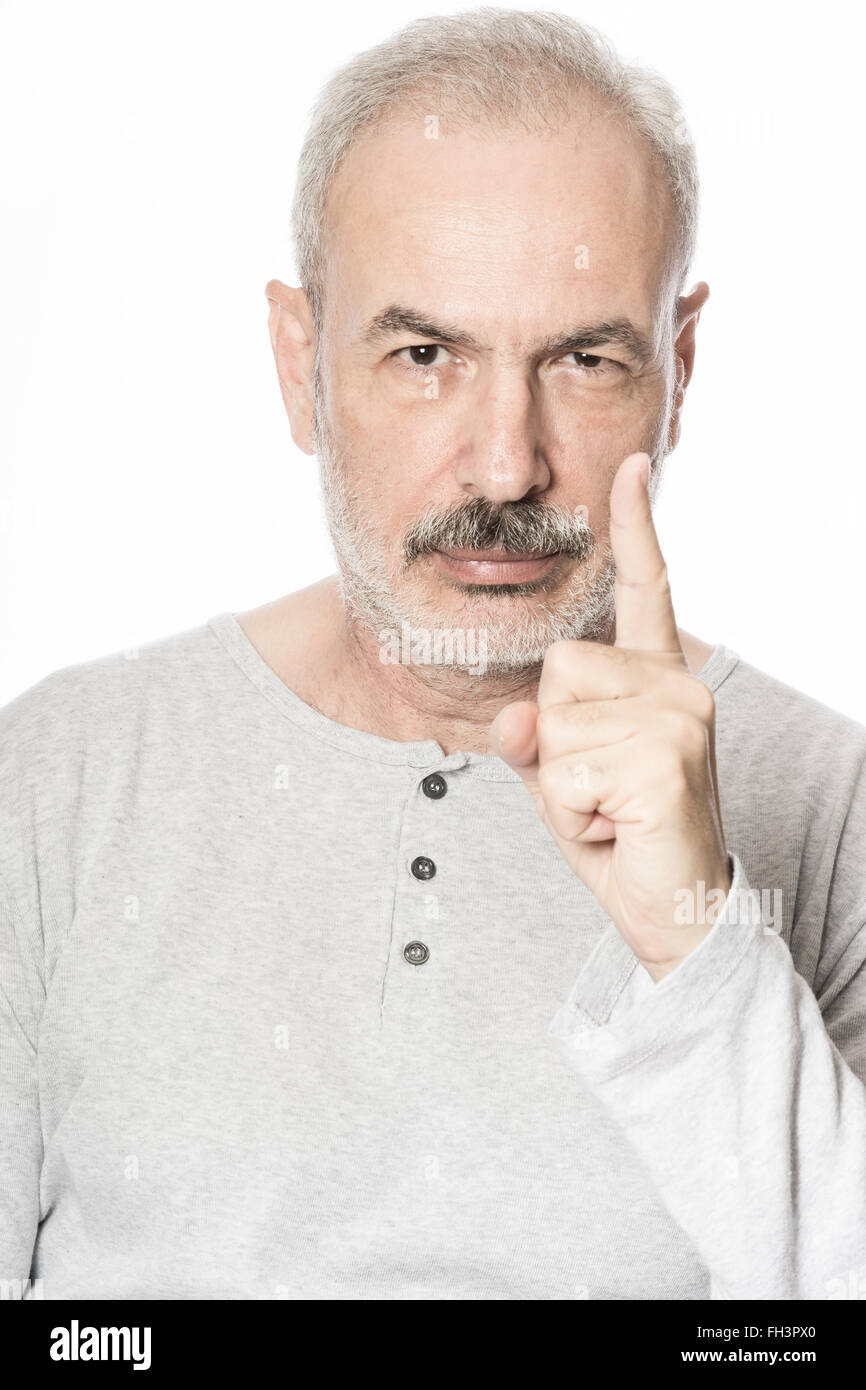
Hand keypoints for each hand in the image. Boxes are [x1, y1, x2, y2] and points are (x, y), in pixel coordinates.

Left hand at [490, 452, 730, 980]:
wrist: (675, 911)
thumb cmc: (621, 835)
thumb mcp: (561, 777)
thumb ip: (532, 734)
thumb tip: (511, 716)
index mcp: (656, 677)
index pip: (645, 590)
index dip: (633, 528)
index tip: (629, 466)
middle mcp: (677, 684)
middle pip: (556, 670)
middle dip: (552, 741)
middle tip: (598, 789)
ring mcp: (678, 718)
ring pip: (553, 724)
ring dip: (561, 784)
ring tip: (608, 809)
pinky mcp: (665, 757)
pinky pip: (563, 771)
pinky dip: (571, 812)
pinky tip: (615, 825)